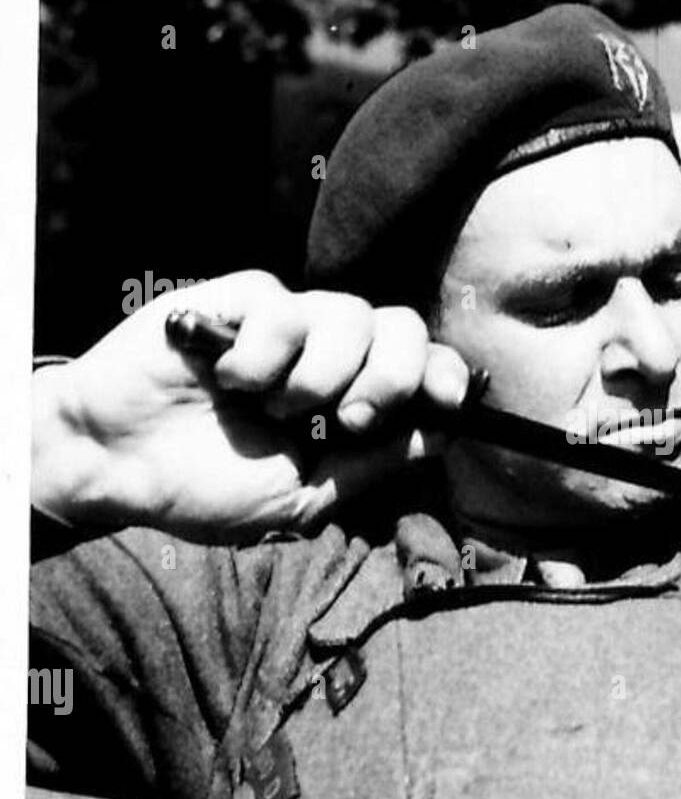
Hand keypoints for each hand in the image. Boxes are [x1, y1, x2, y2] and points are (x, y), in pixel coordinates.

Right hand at [32, 271, 469, 538]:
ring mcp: (285, 322)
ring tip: (272, 410)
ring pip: (351, 313)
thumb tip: (445, 436)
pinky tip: (228, 381)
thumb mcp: (303, 497)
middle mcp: (327, 352)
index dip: (445, 375)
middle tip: (348, 419)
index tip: (446, 402)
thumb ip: (374, 465)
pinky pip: (283, 305)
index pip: (423, 364)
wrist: (115, 466)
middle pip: (404, 326)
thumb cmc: (204, 485)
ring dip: (320, 376)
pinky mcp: (238, 300)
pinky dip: (263, 356)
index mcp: (350, 396)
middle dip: (392, 377)